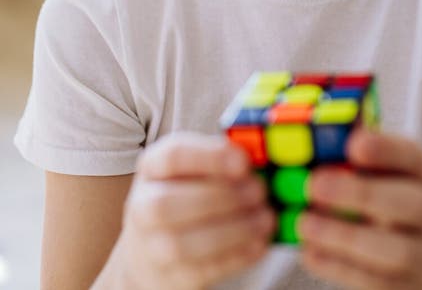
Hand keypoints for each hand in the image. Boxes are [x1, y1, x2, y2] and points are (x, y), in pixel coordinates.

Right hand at [119, 131, 275, 289]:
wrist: (153, 247)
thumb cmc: (185, 193)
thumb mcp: (195, 167)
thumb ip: (223, 158)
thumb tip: (260, 155)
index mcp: (151, 168)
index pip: (172, 157)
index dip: (209, 158)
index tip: (243, 162)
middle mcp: (143, 207)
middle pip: (169, 203)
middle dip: (221, 197)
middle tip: (259, 191)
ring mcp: (153, 247)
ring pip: (182, 244)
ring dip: (232, 231)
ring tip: (265, 218)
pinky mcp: (173, 278)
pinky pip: (202, 271)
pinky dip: (235, 257)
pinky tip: (259, 242)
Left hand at [297, 127, 421, 289]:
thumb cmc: (403, 216)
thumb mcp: (397, 182)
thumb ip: (367, 162)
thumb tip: (323, 134)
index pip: (414, 157)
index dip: (386, 149)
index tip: (354, 144)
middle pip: (411, 204)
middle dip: (362, 193)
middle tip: (316, 184)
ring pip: (395, 251)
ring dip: (345, 236)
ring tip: (305, 222)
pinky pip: (374, 283)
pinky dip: (338, 267)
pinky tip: (310, 251)